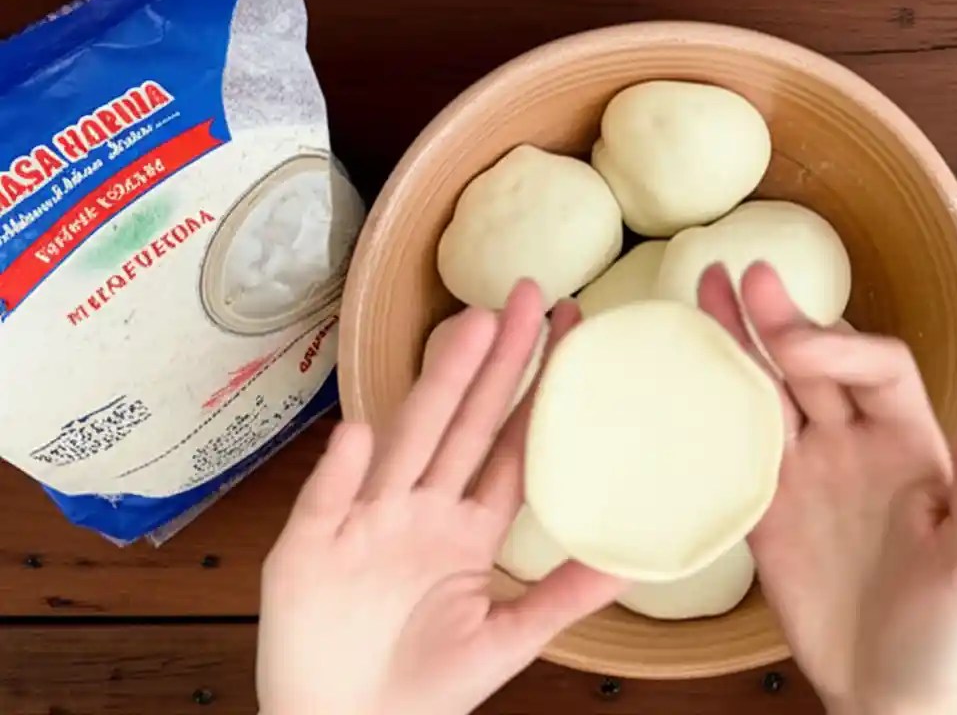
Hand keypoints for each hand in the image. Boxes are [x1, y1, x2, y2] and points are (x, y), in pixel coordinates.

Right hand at [257, 283, 623, 714]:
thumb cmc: (424, 689)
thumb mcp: (507, 639)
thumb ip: (563, 596)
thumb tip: (634, 562)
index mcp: (466, 529)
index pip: (511, 447)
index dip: (539, 393)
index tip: (568, 335)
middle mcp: (419, 511)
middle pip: (463, 422)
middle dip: (495, 361)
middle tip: (526, 295)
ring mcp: (364, 521)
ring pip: (405, 441)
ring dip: (433, 388)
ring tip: (466, 330)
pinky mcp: (308, 549)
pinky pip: (325, 504)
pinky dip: (339, 473)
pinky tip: (359, 434)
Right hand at [698, 263, 956, 714]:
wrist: (886, 689)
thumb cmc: (947, 630)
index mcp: (909, 442)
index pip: (873, 365)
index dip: (836, 345)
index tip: (793, 348)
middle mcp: (853, 445)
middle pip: (811, 363)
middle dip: (778, 320)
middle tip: (743, 275)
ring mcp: (803, 475)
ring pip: (765, 394)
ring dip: (737, 345)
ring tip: (707, 292)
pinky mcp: (762, 510)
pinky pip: (730, 450)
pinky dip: (706, 412)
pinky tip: (684, 374)